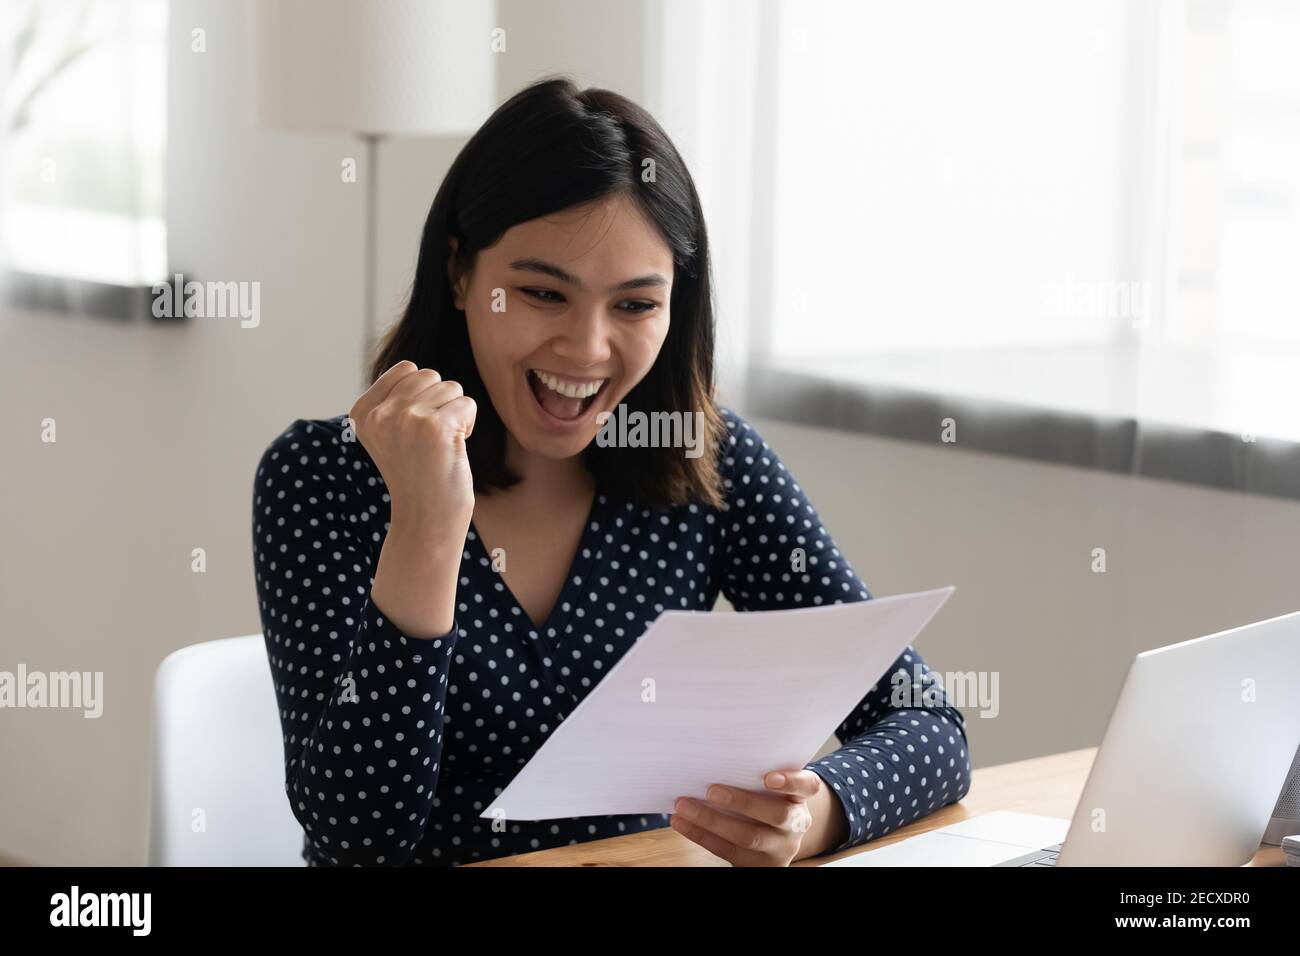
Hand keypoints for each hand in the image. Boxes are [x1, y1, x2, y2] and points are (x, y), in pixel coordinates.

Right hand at [349, 360, 476, 537]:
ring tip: (440, 446)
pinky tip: (454, 449)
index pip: (406, 368)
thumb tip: (417, 370)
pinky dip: (468, 425)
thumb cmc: (417, 475)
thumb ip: (394, 401)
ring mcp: (406, 418)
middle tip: (431, 440)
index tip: (416, 429)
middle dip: (440, 402)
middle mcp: (380, 413)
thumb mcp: (388, 434)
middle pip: (430, 375)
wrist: (426, 520)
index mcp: (363, 412)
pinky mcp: (436, 427)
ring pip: (451, 387)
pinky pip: (467, 404)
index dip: (422, 395)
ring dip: (455, 414)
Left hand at [670, 769, 846, 865]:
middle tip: (711, 790)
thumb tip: (713, 752)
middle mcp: (795, 824)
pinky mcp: (757, 864)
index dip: (790, 782)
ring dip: (711, 821)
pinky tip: (682, 822)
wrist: (776, 839)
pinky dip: (701, 836)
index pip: (807, 786)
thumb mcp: (772, 788)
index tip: (768, 777)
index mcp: (800, 798)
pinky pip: (727, 851)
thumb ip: (755, 773)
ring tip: (684, 805)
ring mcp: (778, 848)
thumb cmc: (766, 799)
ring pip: (748, 837)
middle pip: (776, 815)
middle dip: (742, 802)